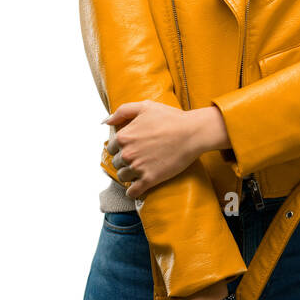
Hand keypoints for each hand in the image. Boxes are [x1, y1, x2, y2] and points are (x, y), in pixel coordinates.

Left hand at [103, 101, 225, 198]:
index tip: (132, 148)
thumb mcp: (145, 107)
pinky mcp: (150, 179)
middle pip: (117, 163)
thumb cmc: (172, 118)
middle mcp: (127, 153)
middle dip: (126, 161)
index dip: (121, 148)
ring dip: (130, 175)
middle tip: (139, 158)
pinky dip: (133, 191)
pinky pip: (132, 192)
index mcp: (124, 136)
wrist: (193, 133)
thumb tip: (106, 121)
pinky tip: (138, 187)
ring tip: (141, 170)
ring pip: (123, 177)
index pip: (112, 148)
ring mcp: (138, 168)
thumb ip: (122, 111)